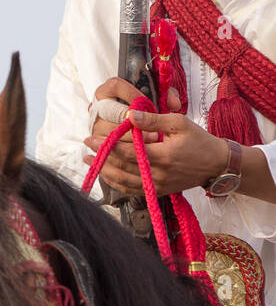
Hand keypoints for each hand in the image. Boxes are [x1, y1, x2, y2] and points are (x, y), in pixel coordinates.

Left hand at [81, 80, 225, 195]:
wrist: (217, 165)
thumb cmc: (199, 141)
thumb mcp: (179, 124)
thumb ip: (153, 120)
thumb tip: (130, 114)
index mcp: (163, 157)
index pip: (127, 152)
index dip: (106, 146)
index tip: (90, 139)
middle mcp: (158, 175)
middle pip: (121, 168)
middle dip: (101, 157)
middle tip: (87, 146)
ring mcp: (157, 186)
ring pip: (123, 182)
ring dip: (104, 171)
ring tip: (90, 160)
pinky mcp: (158, 191)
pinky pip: (132, 190)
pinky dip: (116, 183)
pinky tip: (106, 173)